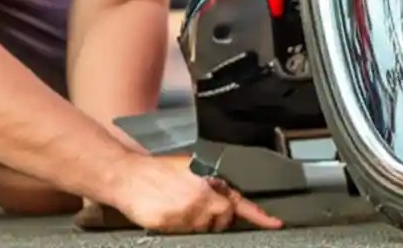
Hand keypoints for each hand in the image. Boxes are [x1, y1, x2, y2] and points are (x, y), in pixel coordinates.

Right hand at [108, 155, 282, 233]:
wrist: (127, 176)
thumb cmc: (156, 171)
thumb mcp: (189, 167)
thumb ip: (210, 183)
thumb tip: (225, 196)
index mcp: (208, 184)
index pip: (240, 204)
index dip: (260, 216)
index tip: (275, 223)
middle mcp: (200, 201)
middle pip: (222, 220)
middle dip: (217, 217)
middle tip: (199, 205)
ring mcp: (185, 215)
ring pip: (203, 229)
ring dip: (196, 222)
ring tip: (179, 205)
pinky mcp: (171, 226)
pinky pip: (184, 234)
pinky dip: (180, 227)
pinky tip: (169, 212)